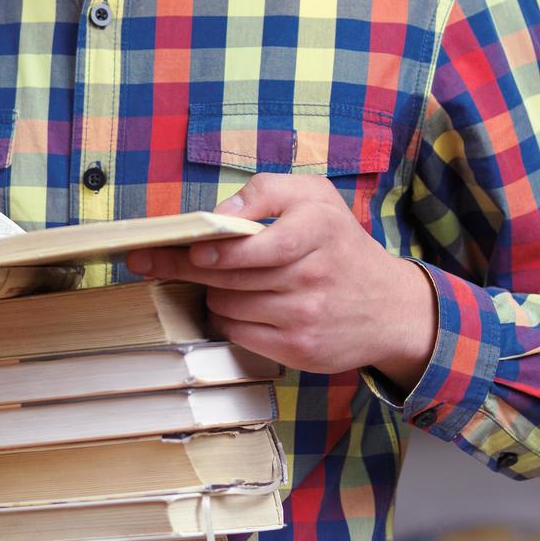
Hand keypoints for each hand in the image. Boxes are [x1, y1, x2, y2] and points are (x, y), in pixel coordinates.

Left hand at [126, 174, 437, 389]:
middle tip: (149, 260)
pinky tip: (244, 307)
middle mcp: (314, 274)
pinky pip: (238, 333)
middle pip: (230, 275)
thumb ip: (268, 191)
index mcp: (318, 228)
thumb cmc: (340, 246)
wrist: (389, 308)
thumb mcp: (317, 197)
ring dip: (215, 292)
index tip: (190, 248)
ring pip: (227, 304)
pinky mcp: (298, 350)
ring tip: (228, 281)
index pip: (258, 243)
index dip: (217, 248)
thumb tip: (220, 209)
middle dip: (185, 266)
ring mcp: (306, 316)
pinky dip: (229, 319)